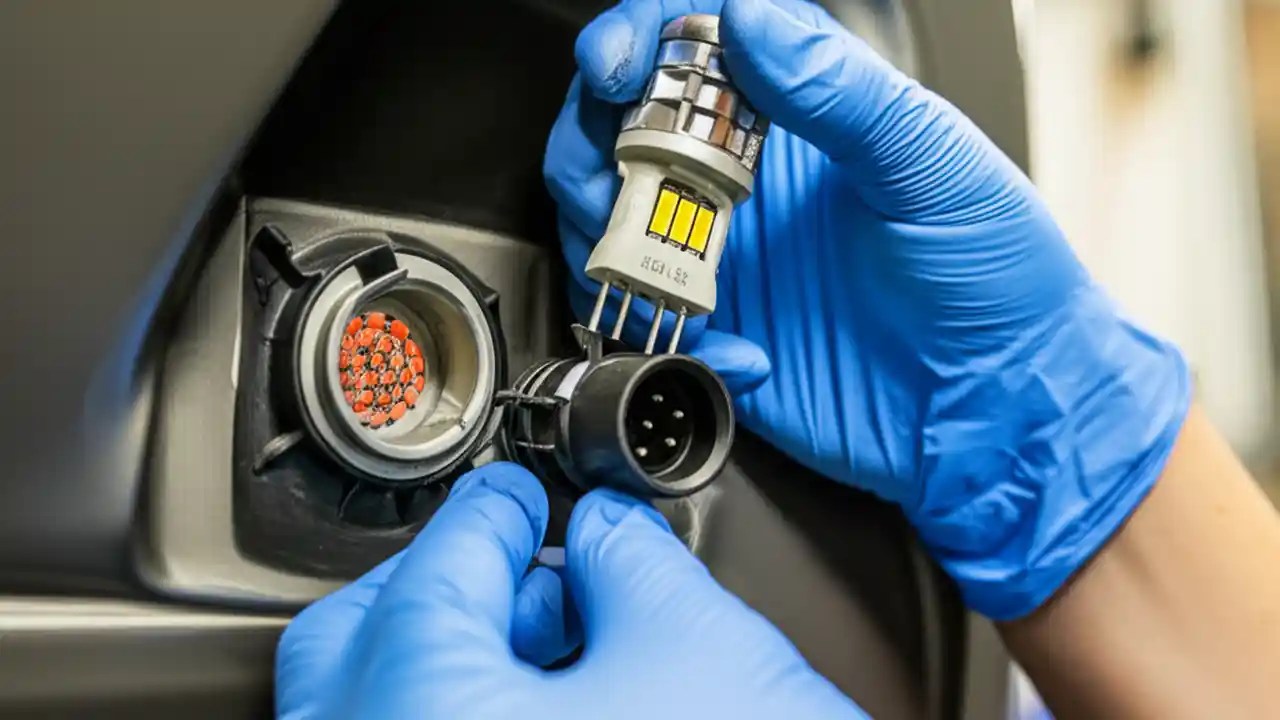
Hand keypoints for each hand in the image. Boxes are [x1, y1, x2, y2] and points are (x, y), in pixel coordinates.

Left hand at [276, 462, 866, 718]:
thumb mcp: (701, 650)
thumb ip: (631, 561)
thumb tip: (603, 537)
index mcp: (419, 716)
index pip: (436, 569)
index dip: (493, 513)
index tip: (517, 499)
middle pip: (359, 642)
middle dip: (443, 585)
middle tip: (519, 563)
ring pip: (375, 714)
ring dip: (452, 659)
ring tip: (548, 643)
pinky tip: (538, 716)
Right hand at [544, 0, 1189, 618]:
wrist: (1001, 415)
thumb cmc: (1000, 283)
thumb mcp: (931, 166)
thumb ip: (838, 90)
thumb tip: (750, 21)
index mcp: (806, 114)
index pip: (702, 40)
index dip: (641, 36)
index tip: (619, 65)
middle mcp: (751, 179)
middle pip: (626, 125)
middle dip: (596, 139)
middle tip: (617, 172)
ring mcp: (728, 257)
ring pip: (612, 220)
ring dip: (607, 233)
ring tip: (649, 258)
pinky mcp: (717, 333)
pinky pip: (646, 321)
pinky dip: (667, 333)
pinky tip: (743, 350)